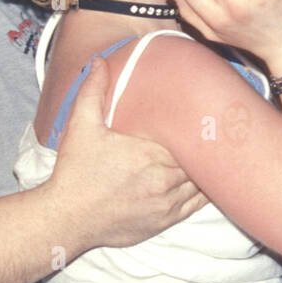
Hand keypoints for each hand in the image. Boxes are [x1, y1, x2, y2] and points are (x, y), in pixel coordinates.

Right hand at [49, 57, 205, 249]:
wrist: (67, 218)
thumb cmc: (75, 172)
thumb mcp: (80, 127)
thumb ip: (93, 91)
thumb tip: (100, 61)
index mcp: (150, 154)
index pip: (190, 138)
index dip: (199, 127)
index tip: (204, 116)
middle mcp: (163, 180)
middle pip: (200, 160)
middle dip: (205, 147)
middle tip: (213, 132)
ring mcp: (166, 203)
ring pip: (202, 183)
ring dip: (207, 170)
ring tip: (214, 154)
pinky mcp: (165, 221)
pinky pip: (196, 205)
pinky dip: (204, 193)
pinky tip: (208, 180)